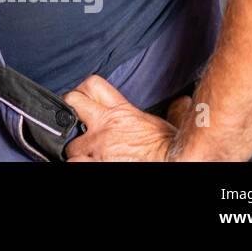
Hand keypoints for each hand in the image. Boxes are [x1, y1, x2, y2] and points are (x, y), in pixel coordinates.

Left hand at [62, 74, 180, 161]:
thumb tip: (182, 101)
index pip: (92, 85)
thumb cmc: (171, 149)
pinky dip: (78, 164)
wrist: (172, 164)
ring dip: (76, 150)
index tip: (84, 99)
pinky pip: (74, 163)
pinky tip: (86, 163)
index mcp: (121, 113)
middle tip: (76, 123)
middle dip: (71, 112)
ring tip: (85, 154)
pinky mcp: (94, 165)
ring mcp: (96, 148)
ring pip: (69, 143)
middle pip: (71, 103)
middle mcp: (103, 127)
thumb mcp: (169, 124)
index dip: (84, 90)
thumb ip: (170, 110)